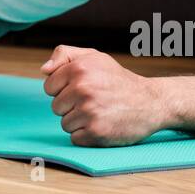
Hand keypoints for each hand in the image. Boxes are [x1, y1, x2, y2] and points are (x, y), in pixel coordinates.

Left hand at [40, 45, 166, 146]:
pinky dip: (87, 136)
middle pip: (56, 106)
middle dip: (71, 106)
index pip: (48, 87)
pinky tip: (103, 125)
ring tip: (99, 112)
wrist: (151, 102)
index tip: (81, 89)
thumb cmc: (118, 79)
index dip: (63, 89)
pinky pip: (75, 138)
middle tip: (94, 101)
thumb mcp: (94, 57)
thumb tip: (43, 70)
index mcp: (79, 68)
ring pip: (64, 124)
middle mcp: (82, 89)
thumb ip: (65, 55)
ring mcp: (89, 112)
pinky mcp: (96, 133)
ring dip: (79, 122)